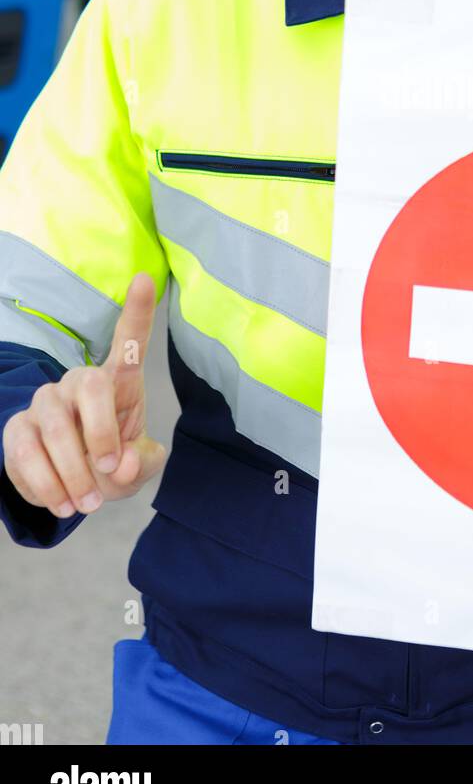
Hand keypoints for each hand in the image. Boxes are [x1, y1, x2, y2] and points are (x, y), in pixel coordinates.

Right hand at [1, 273, 164, 517]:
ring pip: (52, 427)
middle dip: (100, 433)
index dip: (137, 311)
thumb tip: (122, 463)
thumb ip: (142, 463)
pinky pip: (24, 453)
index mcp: (119, 382)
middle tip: (110, 471)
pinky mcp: (17, 429)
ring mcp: (45, 403)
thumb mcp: (139, 468)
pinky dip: (45, 485)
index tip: (144, 280)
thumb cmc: (113, 465)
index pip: (129, 341)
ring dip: (72, 472)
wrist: (74, 489)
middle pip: (88, 385)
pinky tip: (62, 503)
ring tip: (87, 503)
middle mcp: (80, 383)